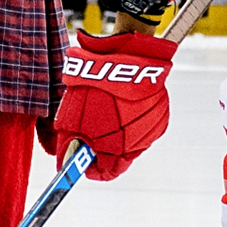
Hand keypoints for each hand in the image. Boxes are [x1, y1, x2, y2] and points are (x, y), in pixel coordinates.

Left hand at [45, 31, 177, 180]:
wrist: (123, 53)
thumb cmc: (94, 84)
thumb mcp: (71, 117)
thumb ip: (70, 144)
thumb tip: (65, 162)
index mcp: (118, 145)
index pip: (107, 172)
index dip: (92, 169)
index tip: (82, 164)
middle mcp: (140, 140)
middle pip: (120, 158)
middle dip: (102, 149)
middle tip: (88, 135)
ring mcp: (153, 126)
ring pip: (132, 142)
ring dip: (118, 135)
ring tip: (104, 114)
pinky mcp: (161, 113)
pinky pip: (143, 126)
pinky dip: (131, 121)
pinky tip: (119, 106)